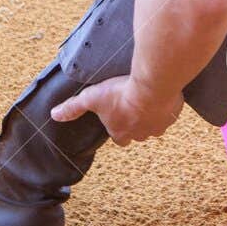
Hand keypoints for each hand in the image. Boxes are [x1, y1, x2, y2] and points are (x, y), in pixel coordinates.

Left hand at [51, 76, 182, 146]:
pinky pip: (169, 114)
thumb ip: (73, 107)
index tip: (118, 115)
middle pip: (138, 133)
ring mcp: (158, 127)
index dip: (118, 127)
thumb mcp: (91, 98)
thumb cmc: (122, 93)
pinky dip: (166, 106)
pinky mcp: (172, 116)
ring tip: (148, 100)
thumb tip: (54, 115)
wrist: (152, 87)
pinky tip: (162, 94)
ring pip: (155, 126)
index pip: (119, 138)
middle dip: (136, 123)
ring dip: (152, 116)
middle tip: (134, 106)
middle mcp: (140, 134)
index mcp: (121, 132)